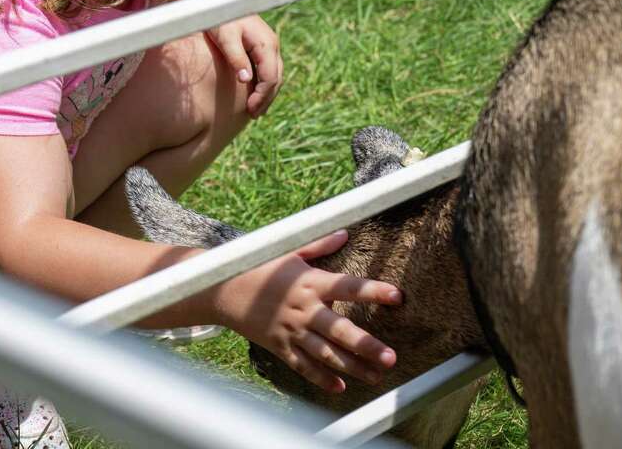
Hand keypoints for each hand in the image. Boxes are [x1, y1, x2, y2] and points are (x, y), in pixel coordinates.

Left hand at [205, 14, 282, 116]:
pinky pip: (268, 69)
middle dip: (266, 98)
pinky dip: (264, 84)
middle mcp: (272, 44)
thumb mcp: (225, 37)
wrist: (216, 2)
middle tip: (253, 115)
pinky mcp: (261, 46)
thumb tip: (246, 80)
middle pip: (277, 78)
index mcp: (266, 44)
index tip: (251, 110)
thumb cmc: (219, 18)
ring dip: (267, 93)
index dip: (263, 96)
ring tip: (255, 110)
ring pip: (275, 74)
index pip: (271, 77)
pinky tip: (253, 94)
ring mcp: (268, 45)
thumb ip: (236, 58)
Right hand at [212, 230, 400, 392]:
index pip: (348, 286)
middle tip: (391, 358)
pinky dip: (320, 378)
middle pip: (339, 330)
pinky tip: (340, 388)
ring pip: (325, 354)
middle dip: (366, 345)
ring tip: (376, 377)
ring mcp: (291, 331)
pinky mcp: (279, 347)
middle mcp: (303, 309)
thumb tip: (345, 233)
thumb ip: (319, 244)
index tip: (398, 296)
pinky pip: (302, 366)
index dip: (373, 291)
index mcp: (309, 282)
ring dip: (352, 366)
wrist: (223, 291)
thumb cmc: (261, 267)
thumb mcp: (289, 251)